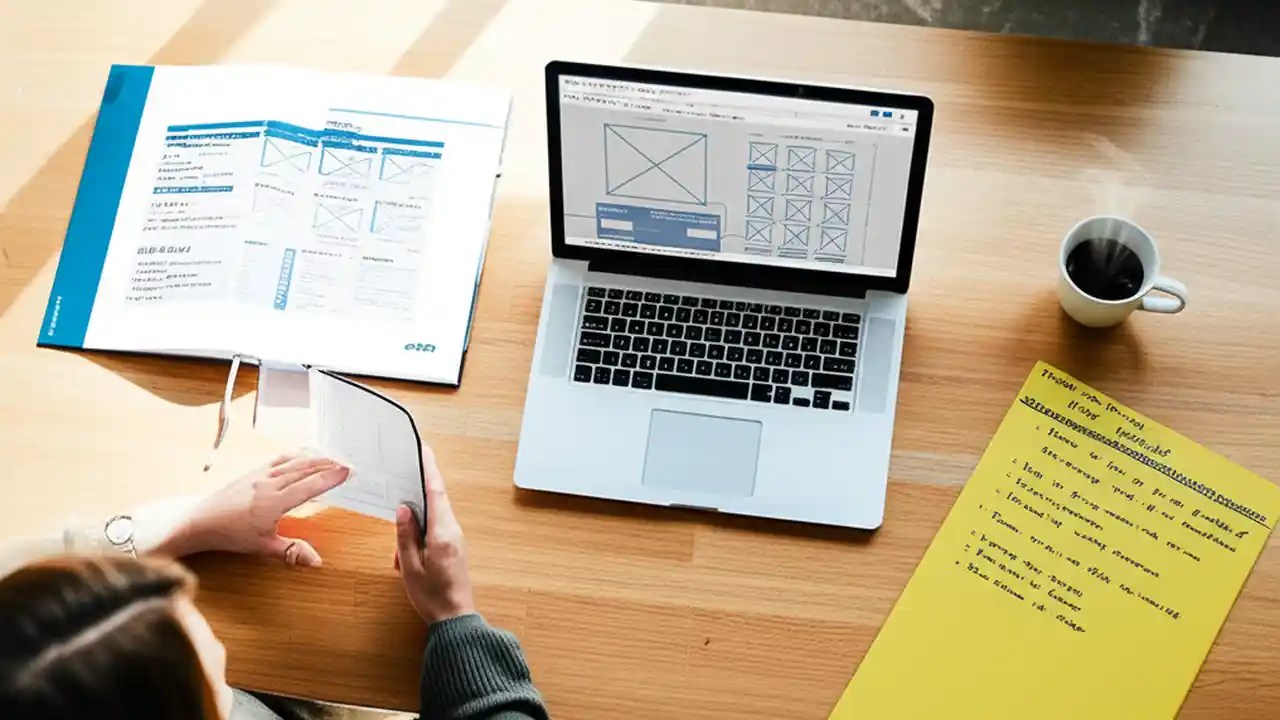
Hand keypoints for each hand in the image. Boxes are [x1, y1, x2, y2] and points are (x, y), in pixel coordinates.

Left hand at [161, 454, 348, 565]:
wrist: (199, 521)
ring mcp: (260, 474)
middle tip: (347, 465)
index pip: (310, 486)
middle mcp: (270, 483)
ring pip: (294, 461)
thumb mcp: (262, 546)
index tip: (348, 472)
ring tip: (331, 458)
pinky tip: (303, 455)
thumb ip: (291, 551)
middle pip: (306, 468)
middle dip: (329, 464)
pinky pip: (280, 459)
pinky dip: (296, 455)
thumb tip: (316, 561)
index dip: (331, 478)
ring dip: (315, 457)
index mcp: (275, 501)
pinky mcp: (253, 471)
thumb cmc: (229, 534)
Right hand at [394, 446, 475, 623]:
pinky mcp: (454, 545)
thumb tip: (403, 509)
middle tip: (402, 480)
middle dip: (417, 494)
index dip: (429, 470)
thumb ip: (405, 535)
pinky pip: (435, 529)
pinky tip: (407, 556)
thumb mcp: (409, 567)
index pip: (436, 493)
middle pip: (435, 501)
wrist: (455, 618)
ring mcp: (456, 538)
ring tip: (400, 553)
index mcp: (443, 533)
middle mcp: (453, 531)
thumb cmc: (432, 596)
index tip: (424, 450)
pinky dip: (420, 535)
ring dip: (415, 525)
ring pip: (434, 516)